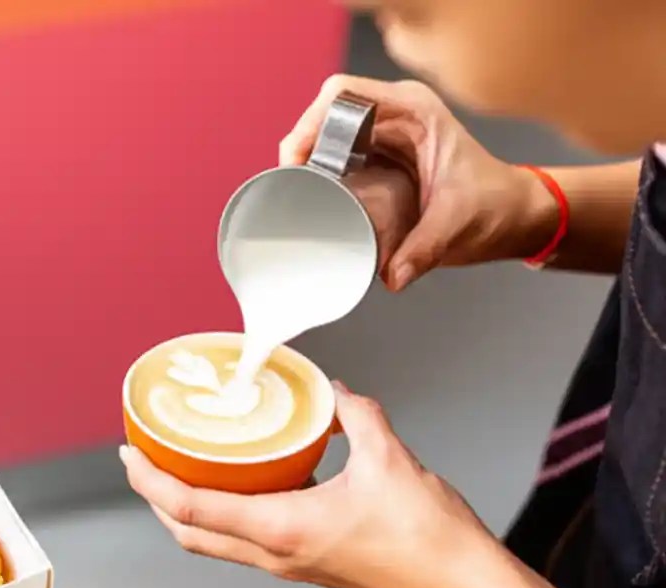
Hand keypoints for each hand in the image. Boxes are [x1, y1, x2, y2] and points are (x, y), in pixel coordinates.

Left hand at [123, 382, 495, 587]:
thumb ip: (357, 414)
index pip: (190, 506)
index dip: (150, 479)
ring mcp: (288, 563)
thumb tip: (337, 392)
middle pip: (189, 530)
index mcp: (280, 527)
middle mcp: (274, 553)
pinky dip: (227, 510)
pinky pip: (247, 538)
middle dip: (156, 495)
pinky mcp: (306, 563)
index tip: (130, 451)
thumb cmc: (428, 539)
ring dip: (188, 505)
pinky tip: (244, 478)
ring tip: (183, 464)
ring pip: (215, 539)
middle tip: (145, 456)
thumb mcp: (388, 456)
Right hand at [281, 75, 556, 289]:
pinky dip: (318, 172)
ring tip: (295, 192)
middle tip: (289, 183)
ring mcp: (384, 134)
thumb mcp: (459, 224)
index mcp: (414, 111)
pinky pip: (334, 154)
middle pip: (326, 111)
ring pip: (326, 131)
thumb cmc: (494, 206)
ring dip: (307, 159)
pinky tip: (312, 196)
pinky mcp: (377, 157)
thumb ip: (424, 250)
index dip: (311, 122)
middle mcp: (395, 115)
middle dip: (302, 144)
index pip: (343, 94)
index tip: (298, 160)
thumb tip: (391, 277)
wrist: (513, 215)